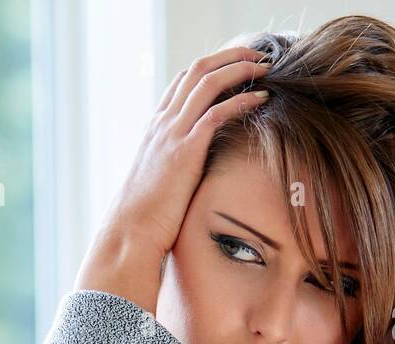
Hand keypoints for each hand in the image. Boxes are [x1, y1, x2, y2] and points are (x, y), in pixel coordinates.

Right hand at [75, 47, 271, 314]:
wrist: (128, 236)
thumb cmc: (142, 220)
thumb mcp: (156, 185)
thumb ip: (172, 169)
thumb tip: (189, 177)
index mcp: (154, 130)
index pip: (182, 82)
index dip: (211, 68)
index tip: (236, 67)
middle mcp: (161, 124)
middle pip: (196, 70)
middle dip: (230, 57)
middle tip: (258, 57)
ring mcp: (171, 135)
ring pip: (207, 81)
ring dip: (240, 68)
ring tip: (265, 67)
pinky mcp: (184, 151)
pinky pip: (217, 112)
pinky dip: (242, 99)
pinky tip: (262, 99)